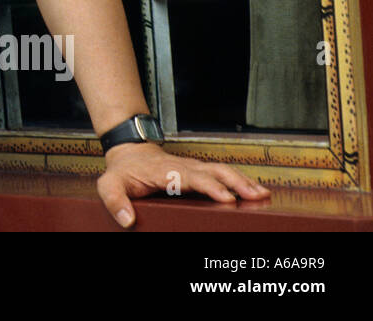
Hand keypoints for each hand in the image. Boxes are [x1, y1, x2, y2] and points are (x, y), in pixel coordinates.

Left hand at [97, 142, 270, 227]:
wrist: (129, 153)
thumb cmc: (122, 172)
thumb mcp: (109, 184)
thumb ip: (115, 201)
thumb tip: (126, 219)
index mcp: (165, 171)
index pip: (192, 177)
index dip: (210, 187)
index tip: (226, 198)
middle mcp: (184, 167)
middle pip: (214, 171)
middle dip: (237, 183)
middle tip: (257, 197)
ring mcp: (193, 167)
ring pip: (222, 170)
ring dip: (243, 181)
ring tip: (263, 194)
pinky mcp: (199, 171)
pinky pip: (222, 174)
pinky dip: (240, 180)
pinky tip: (255, 190)